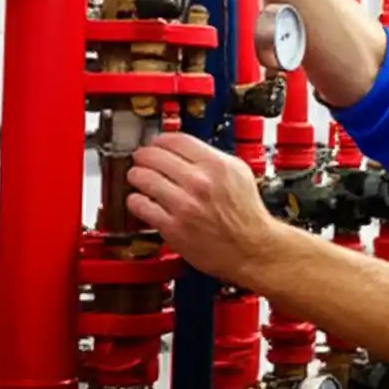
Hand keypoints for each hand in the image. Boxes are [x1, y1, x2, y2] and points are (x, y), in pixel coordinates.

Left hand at [125, 132, 279, 282]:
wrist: (252, 249)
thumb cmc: (247, 216)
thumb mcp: (239, 174)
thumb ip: (212, 158)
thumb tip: (186, 150)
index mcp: (217, 165)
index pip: (175, 140)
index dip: (159, 140)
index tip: (156, 144)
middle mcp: (199, 182)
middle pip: (153, 155)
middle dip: (143, 156)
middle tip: (141, 159)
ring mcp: (184, 205)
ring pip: (142, 178)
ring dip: (136, 176)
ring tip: (138, 178)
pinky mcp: (172, 227)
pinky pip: (140, 206)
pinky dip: (136, 201)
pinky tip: (141, 201)